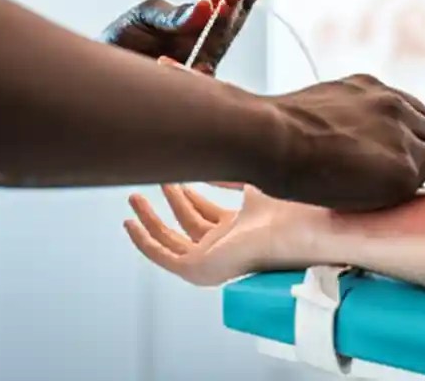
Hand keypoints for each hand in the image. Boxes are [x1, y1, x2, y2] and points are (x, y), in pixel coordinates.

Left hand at [101, 0, 272, 72]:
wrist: (100, 69)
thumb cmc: (124, 38)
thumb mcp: (147, 15)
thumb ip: (174, 13)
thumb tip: (204, 7)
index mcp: (200, 24)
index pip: (230, 5)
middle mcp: (205, 45)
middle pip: (232, 25)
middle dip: (237, 6)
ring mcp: (198, 67)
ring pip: (217, 50)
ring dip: (218, 27)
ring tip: (217, 3)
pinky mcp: (185, 90)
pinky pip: (195, 81)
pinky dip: (186, 69)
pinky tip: (168, 58)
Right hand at [125, 183, 309, 285]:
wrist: (295, 229)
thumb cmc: (287, 208)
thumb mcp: (252, 179)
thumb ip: (229, 172)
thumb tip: (207, 156)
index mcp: (241, 229)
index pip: (205, 212)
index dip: (187, 193)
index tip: (172, 175)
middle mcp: (225, 246)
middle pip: (187, 223)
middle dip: (169, 201)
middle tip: (156, 179)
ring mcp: (211, 259)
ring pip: (170, 239)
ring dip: (151, 218)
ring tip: (135, 196)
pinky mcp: (197, 269)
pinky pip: (161, 256)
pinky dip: (143, 240)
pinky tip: (130, 223)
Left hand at [262, 74, 424, 210]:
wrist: (272, 139)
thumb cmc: (308, 181)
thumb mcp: (363, 201)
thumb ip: (400, 187)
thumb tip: (418, 179)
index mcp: (406, 164)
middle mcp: (403, 126)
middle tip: (422, 166)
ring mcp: (385, 99)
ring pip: (423, 114)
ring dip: (417, 129)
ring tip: (396, 143)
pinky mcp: (365, 82)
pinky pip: (394, 96)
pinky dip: (391, 111)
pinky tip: (371, 122)